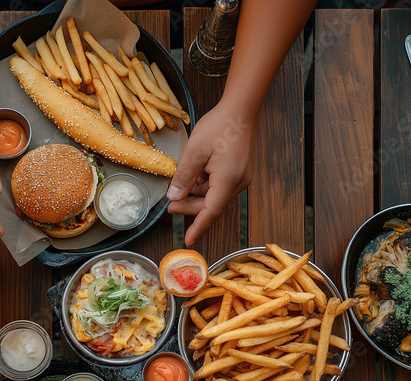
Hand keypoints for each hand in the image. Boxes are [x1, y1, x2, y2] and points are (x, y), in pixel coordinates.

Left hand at [166, 101, 254, 245]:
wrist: (240, 109)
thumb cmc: (219, 126)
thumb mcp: (195, 151)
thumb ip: (183, 176)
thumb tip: (174, 197)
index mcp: (227, 180)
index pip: (211, 211)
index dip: (198, 227)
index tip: (188, 240)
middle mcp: (237, 183)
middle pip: (211, 204)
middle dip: (190, 206)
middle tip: (169, 205)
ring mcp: (240, 178)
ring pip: (213, 195)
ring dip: (196, 193)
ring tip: (180, 183)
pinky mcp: (238, 172)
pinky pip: (218, 185)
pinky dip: (204, 185)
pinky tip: (195, 174)